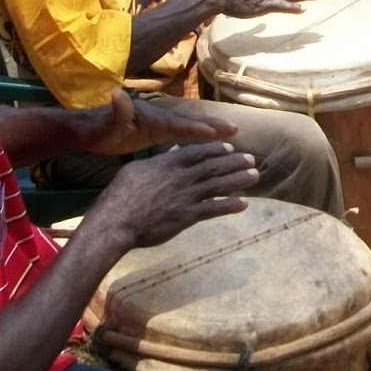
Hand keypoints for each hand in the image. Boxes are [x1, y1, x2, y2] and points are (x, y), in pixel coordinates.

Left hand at [79, 88, 239, 156]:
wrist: (84, 130)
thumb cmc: (95, 132)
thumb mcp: (104, 125)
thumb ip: (115, 112)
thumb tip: (118, 93)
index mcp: (149, 118)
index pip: (176, 125)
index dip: (196, 128)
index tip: (217, 132)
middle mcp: (156, 117)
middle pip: (187, 122)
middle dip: (211, 126)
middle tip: (235, 129)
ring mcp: (155, 122)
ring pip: (185, 126)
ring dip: (208, 128)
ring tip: (228, 133)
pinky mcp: (153, 129)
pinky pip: (179, 132)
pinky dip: (195, 134)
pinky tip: (205, 140)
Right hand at [93, 141, 259, 249]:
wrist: (116, 222)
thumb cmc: (120, 196)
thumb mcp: (137, 170)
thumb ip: (159, 162)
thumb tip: (174, 155)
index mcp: (168, 164)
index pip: (197, 153)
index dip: (215, 150)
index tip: (230, 148)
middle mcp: (181, 178)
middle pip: (213, 167)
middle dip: (234, 162)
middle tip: (251, 159)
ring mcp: (186, 197)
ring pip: (218, 185)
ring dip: (238, 180)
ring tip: (255, 176)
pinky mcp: (187, 217)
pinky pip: (213, 209)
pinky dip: (230, 205)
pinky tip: (243, 203)